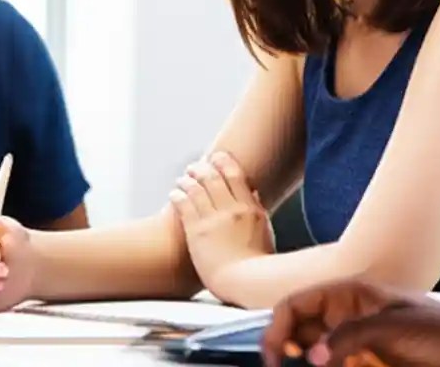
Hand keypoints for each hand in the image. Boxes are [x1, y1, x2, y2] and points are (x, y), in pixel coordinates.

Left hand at [169, 151, 273, 285]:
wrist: (246, 283)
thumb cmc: (258, 265)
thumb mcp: (265, 233)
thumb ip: (258, 211)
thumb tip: (254, 192)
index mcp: (250, 209)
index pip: (235, 174)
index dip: (222, 161)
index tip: (215, 156)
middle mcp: (232, 209)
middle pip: (212, 176)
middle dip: (201, 167)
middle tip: (193, 166)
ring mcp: (213, 219)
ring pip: (195, 187)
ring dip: (186, 180)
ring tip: (181, 179)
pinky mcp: (197, 231)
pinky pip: (184, 204)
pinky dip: (178, 195)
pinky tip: (173, 194)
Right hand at [262, 279, 439, 366]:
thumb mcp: (392, 328)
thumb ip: (348, 338)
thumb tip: (309, 358)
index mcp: (348, 295)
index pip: (295, 306)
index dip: (277, 328)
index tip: (274, 358)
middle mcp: (347, 317)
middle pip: (299, 332)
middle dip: (286, 352)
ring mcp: (357, 344)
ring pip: (315, 354)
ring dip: (307, 363)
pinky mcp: (369, 365)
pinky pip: (337, 365)